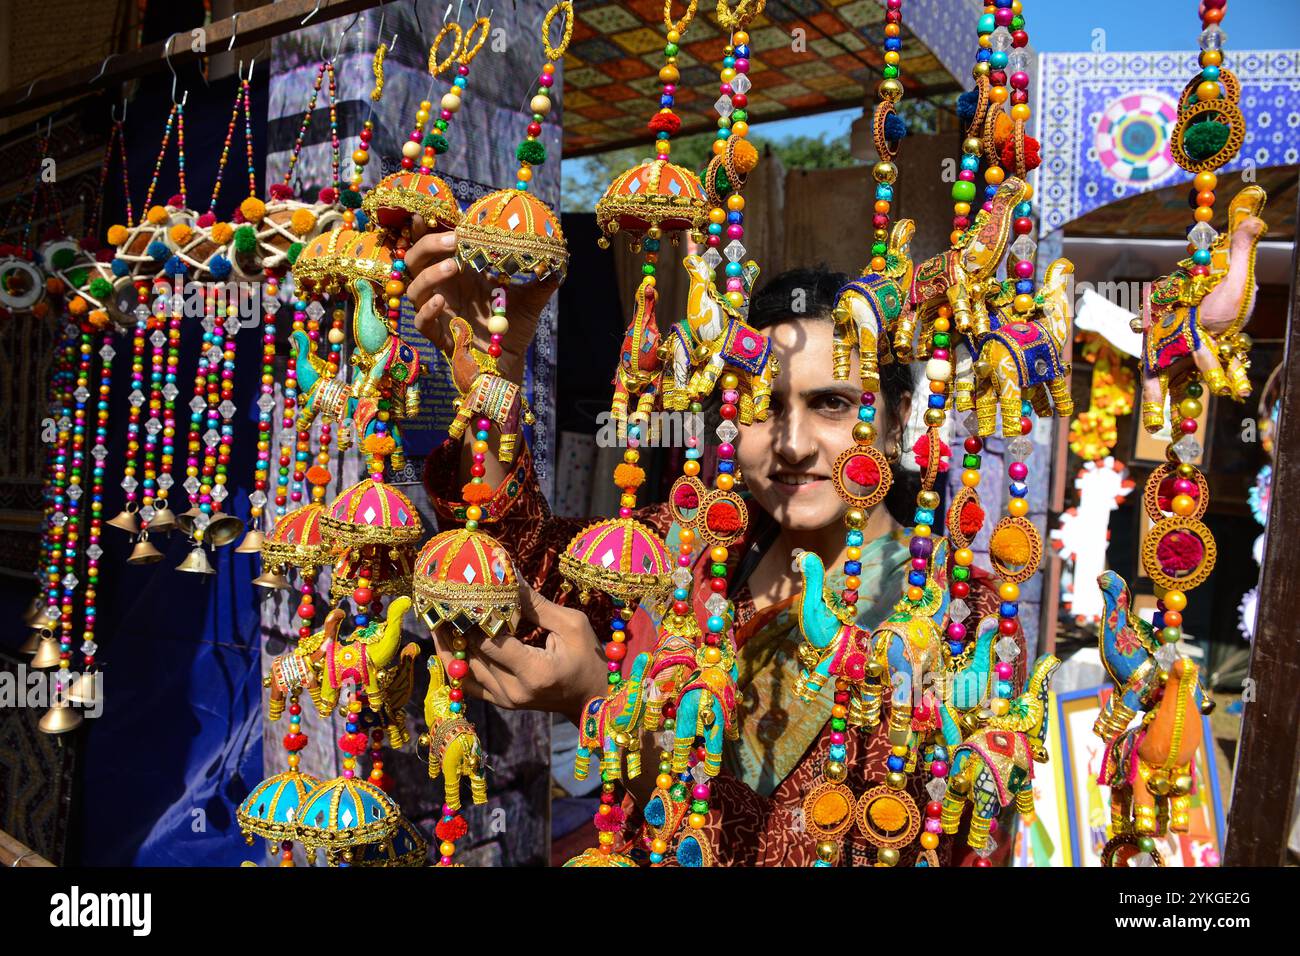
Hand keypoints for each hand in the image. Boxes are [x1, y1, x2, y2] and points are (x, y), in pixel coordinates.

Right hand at [405, 216, 559, 382]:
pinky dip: (427, 310)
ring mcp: (439, 313)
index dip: (430, 227)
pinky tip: (441, 301)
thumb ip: (542, 279)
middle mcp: (444, 289)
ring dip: (428, 274)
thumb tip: (560, 258)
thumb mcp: (531, 300)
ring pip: (412, 288)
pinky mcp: (438, 336)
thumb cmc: (513, 329)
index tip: (435, 211)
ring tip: (453, 265)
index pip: (434, 245)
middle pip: (415, 259)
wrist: (511, 363)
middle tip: (453, 239)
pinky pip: (419, 322)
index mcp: (459, 274)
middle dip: (428, 244)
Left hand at [429, 579, 610, 725]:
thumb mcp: (571, 625)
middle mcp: (514, 691)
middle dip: (456, 625)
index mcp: (535, 672)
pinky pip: (467, 683)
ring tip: (441, 614)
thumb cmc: (589, 658)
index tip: (461, 590)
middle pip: (471, 654)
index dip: (473, 616)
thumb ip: (534, 603)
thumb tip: (507, 574)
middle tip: (443, 597)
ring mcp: (505, 700)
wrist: (594, 698)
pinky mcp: (500, 702)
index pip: (489, 641)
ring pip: (464, 669)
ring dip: (451, 641)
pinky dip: (455, 661)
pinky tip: (448, 639)